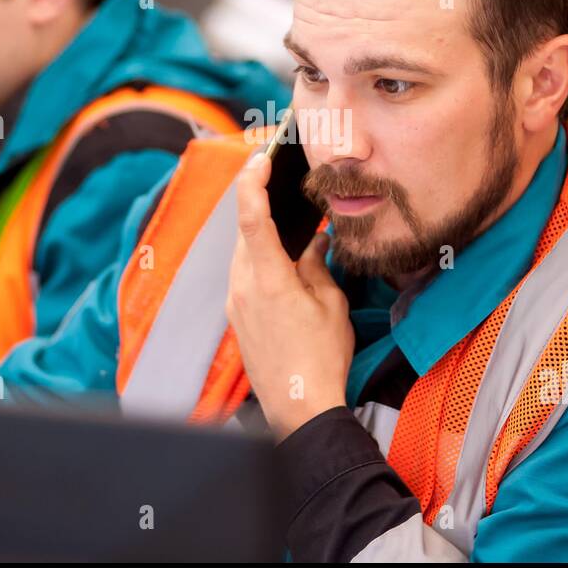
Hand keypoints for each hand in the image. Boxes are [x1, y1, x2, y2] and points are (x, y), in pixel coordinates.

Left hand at [226, 152, 353, 438]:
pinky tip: (283, 267)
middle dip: (260, 206)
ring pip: (243, 254)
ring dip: (262, 237)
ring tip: (290, 230)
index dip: (253, 184)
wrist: (298, 406)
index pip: (252, 218)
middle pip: (245, 233)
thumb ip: (318, 265)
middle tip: (278, 186)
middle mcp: (244, 287)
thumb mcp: (331, 304)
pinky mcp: (237, 318)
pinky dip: (260, 261)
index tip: (259, 160)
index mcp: (269, 279)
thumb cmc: (321, 358)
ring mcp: (236, 303)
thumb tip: (314, 243)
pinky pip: (244, 276)